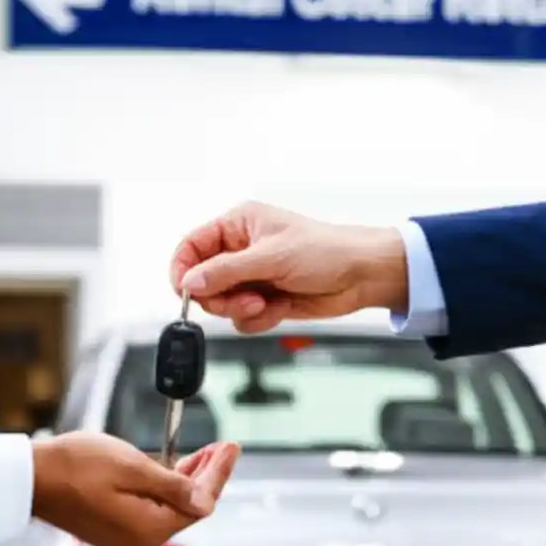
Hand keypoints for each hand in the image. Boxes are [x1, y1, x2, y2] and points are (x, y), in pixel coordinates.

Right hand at [32, 433, 239, 545]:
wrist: (32, 478)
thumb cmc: (75, 466)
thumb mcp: (132, 466)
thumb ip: (174, 485)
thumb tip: (207, 502)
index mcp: (150, 529)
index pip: (200, 502)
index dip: (218, 472)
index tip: (231, 447)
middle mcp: (141, 542)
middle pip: (187, 508)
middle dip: (206, 475)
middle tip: (222, 447)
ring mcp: (127, 540)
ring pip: (169, 509)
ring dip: (186, 480)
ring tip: (202, 453)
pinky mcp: (115, 532)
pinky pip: (151, 511)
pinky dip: (164, 490)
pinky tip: (171, 469)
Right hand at [170, 201, 408, 332]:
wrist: (362, 276)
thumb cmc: (326, 251)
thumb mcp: (272, 257)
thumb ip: (226, 271)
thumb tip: (190, 282)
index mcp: (237, 226)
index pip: (191, 246)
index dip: (183, 270)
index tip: (186, 292)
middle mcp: (240, 251)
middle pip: (202, 281)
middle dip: (220, 297)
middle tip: (244, 300)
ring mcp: (251, 277)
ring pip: (221, 304)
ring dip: (241, 310)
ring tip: (266, 304)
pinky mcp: (263, 300)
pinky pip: (241, 319)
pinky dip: (258, 319)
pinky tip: (279, 308)